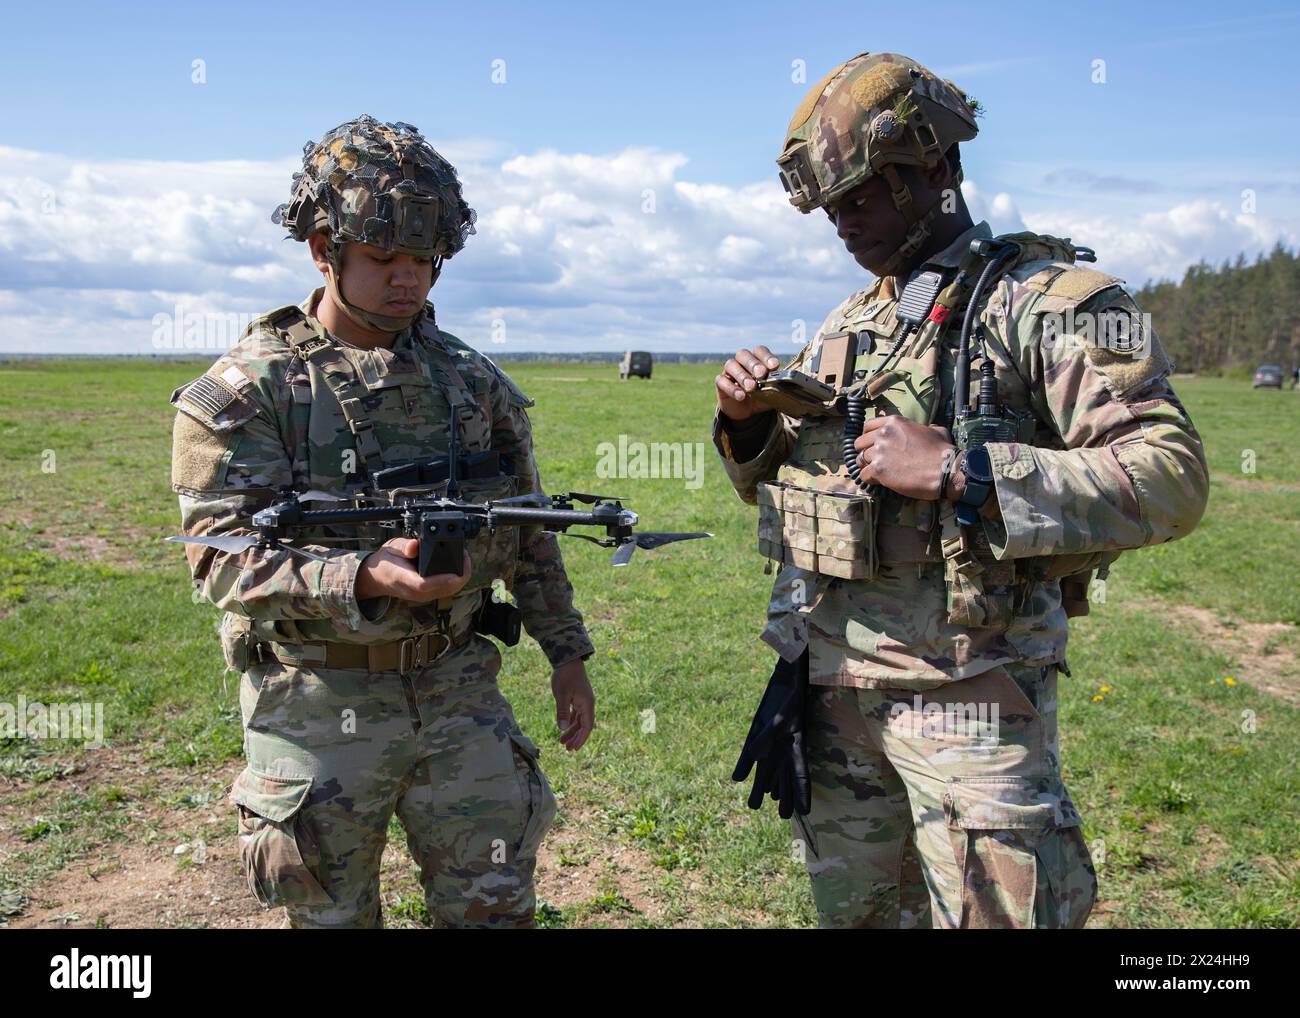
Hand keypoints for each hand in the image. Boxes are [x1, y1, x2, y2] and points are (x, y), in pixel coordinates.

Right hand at [355, 537, 469, 602]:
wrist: (379, 577)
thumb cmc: (388, 562)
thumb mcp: (392, 548)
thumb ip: (404, 546)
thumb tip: (414, 545)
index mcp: (404, 579)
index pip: (424, 584)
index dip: (441, 579)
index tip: (455, 573)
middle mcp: (415, 591)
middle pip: (444, 589)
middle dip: (460, 574)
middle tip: (464, 554)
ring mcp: (424, 596)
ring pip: (450, 591)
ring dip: (461, 576)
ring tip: (463, 557)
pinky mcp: (430, 594)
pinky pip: (448, 589)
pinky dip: (457, 578)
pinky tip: (459, 565)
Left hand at [551, 658, 594, 751]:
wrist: (568, 660)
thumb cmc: (565, 677)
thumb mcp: (561, 695)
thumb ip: (562, 712)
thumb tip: (562, 728)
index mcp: (587, 704)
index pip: (587, 727)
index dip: (581, 739)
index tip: (574, 749)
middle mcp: (588, 704)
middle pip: (584, 725)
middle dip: (576, 738)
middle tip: (567, 749)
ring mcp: (583, 700)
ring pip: (579, 720)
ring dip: (572, 731)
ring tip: (562, 742)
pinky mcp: (578, 697)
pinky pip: (576, 714)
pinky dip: (571, 722)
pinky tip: (564, 728)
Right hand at [716, 346, 780, 420]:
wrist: (747, 412)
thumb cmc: (762, 396)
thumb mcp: (773, 393)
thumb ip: (780, 388)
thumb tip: (793, 388)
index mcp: (757, 360)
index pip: (760, 351)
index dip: (766, 356)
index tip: (774, 365)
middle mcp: (742, 362)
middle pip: (744, 355)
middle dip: (753, 364)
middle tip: (761, 374)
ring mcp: (729, 371)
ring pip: (731, 365)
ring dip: (742, 375)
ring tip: (751, 387)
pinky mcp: (721, 383)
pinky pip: (722, 381)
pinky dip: (731, 388)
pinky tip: (741, 396)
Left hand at [853, 416, 957, 500]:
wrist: (945, 470)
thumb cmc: (943, 451)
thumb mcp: (935, 430)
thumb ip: (924, 427)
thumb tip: (928, 427)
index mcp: (894, 423)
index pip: (868, 426)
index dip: (868, 437)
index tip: (872, 445)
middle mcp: (883, 434)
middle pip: (859, 443)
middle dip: (865, 452)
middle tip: (874, 461)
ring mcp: (879, 452)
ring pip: (859, 460)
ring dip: (867, 467)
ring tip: (877, 473)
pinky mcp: (878, 469)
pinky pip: (863, 475)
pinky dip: (869, 480)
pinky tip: (879, 482)